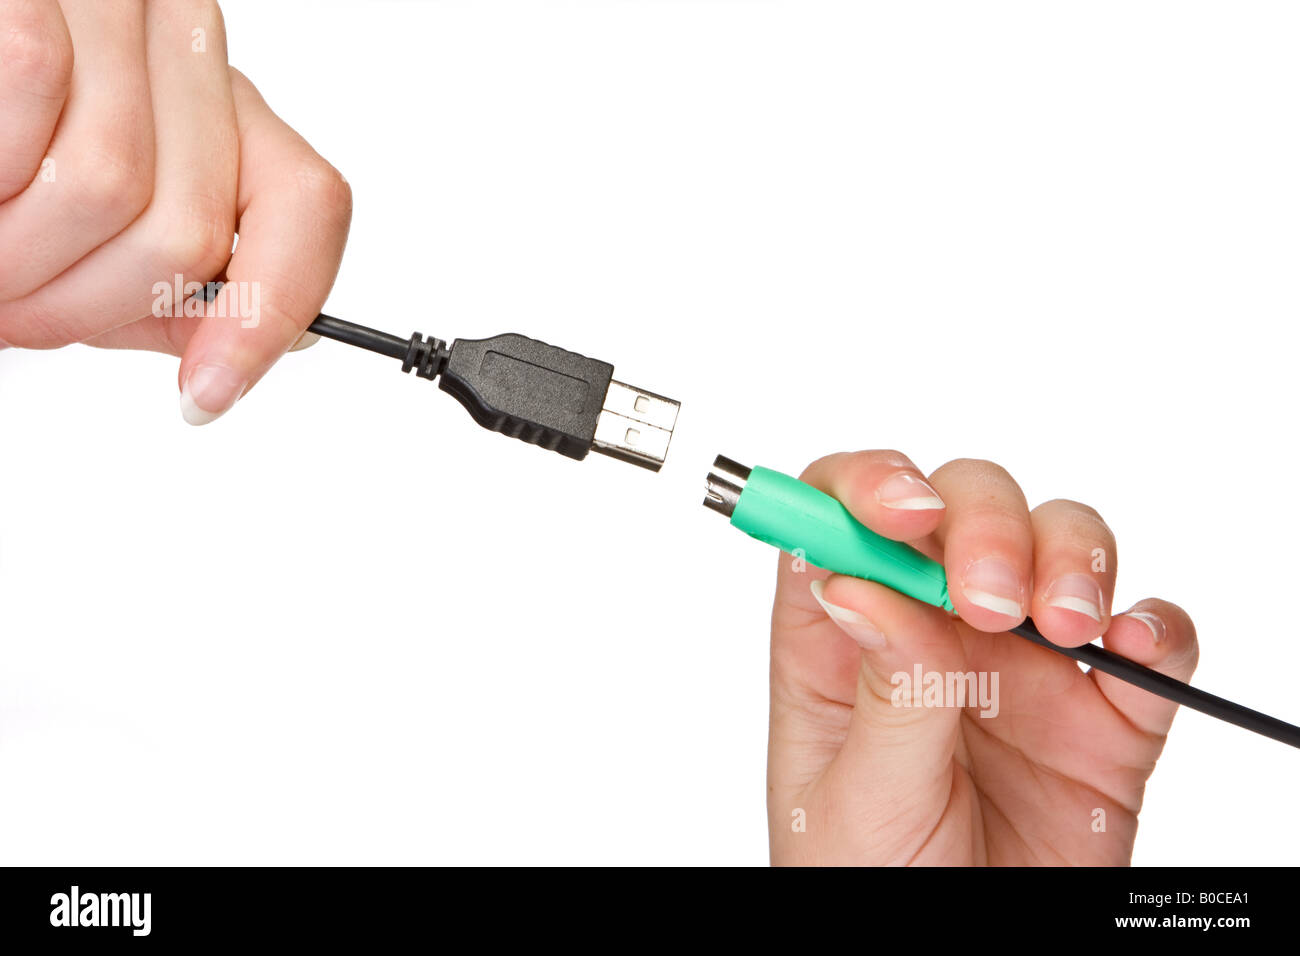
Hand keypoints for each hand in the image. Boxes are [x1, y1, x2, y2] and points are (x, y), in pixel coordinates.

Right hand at [0, 0, 351, 423]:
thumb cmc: (5, 169)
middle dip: (82, 307)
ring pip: (110, 182)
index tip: (205, 395)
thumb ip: (179, 295)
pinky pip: (33, 84)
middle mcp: (187, 41)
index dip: (267, 313)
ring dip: (18, 256)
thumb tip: (225, 370)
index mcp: (222, 107)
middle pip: (191, 230)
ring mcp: (117, 4)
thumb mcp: (99, 239)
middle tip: (14, 309)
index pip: (308, 205)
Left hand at [767, 451, 1196, 864]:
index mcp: (843, 639)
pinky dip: (1154, 626)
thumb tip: (863, 584)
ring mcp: (1022, 663)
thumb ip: (882, 692)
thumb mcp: (855, 799)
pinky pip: (1148, 640)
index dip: (867, 485)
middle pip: (960, 510)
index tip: (900, 509)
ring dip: (1067, 559)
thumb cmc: (871, 884)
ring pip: (1056, 545)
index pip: (840, 516)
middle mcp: (931, 630)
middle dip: (983, 525)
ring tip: (1060, 626)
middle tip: (988, 597)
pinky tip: (1133, 648)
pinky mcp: (1104, 712)